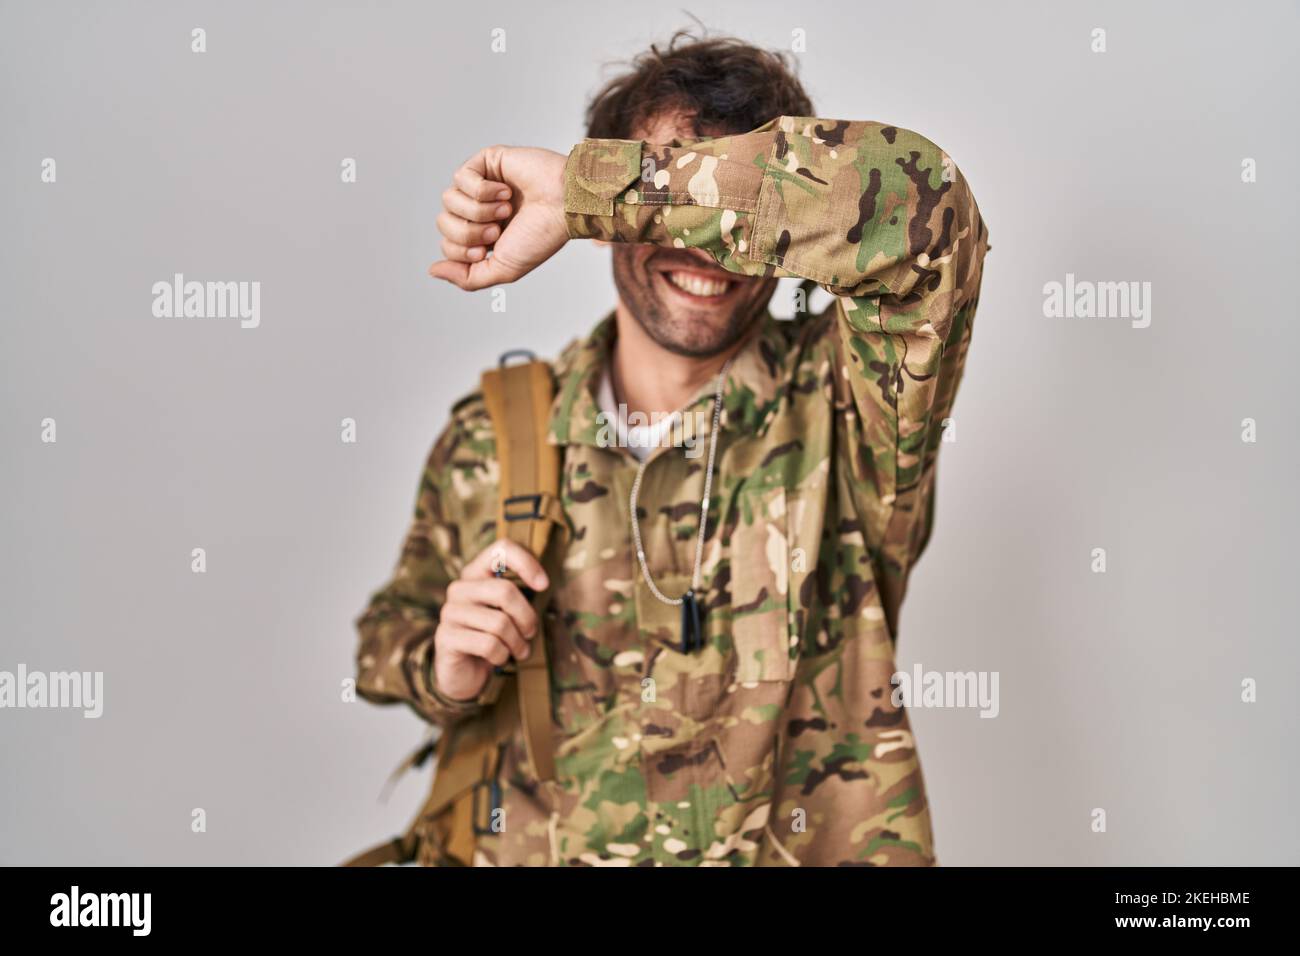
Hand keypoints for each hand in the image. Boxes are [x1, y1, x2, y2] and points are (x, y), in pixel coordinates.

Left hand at [428, 145, 568, 290]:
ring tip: (506, 209)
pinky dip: (482, 190)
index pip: (449, 245)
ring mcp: (480, 185)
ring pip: (448, 200)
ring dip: (479, 211)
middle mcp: (478, 210)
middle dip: (470, 231)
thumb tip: (432, 271)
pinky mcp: (485, 162)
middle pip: (443, 223)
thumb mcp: (503, 269)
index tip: (495, 244)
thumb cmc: (541, 236)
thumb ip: (467, 277)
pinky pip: (461, 177)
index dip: (465, 250)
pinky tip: (505, 191)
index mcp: (482, 235)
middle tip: (498, 228)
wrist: (564, 207)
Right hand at [432, 539, 549, 700]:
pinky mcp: (446, 637)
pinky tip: (500, 659)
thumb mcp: (508, 612)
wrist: (465, 673)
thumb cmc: (493, 637)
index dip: (527, 563)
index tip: (544, 585)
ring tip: (519, 651)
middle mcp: (459, 588)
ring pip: (499, 623)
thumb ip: (520, 595)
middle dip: (527, 617)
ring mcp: (450, 612)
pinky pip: (488, 644)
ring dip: (517, 643)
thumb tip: (543, 583)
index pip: (501, 549)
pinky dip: (502, 655)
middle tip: (531, 633)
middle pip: (505, 591)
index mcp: (476, 574)